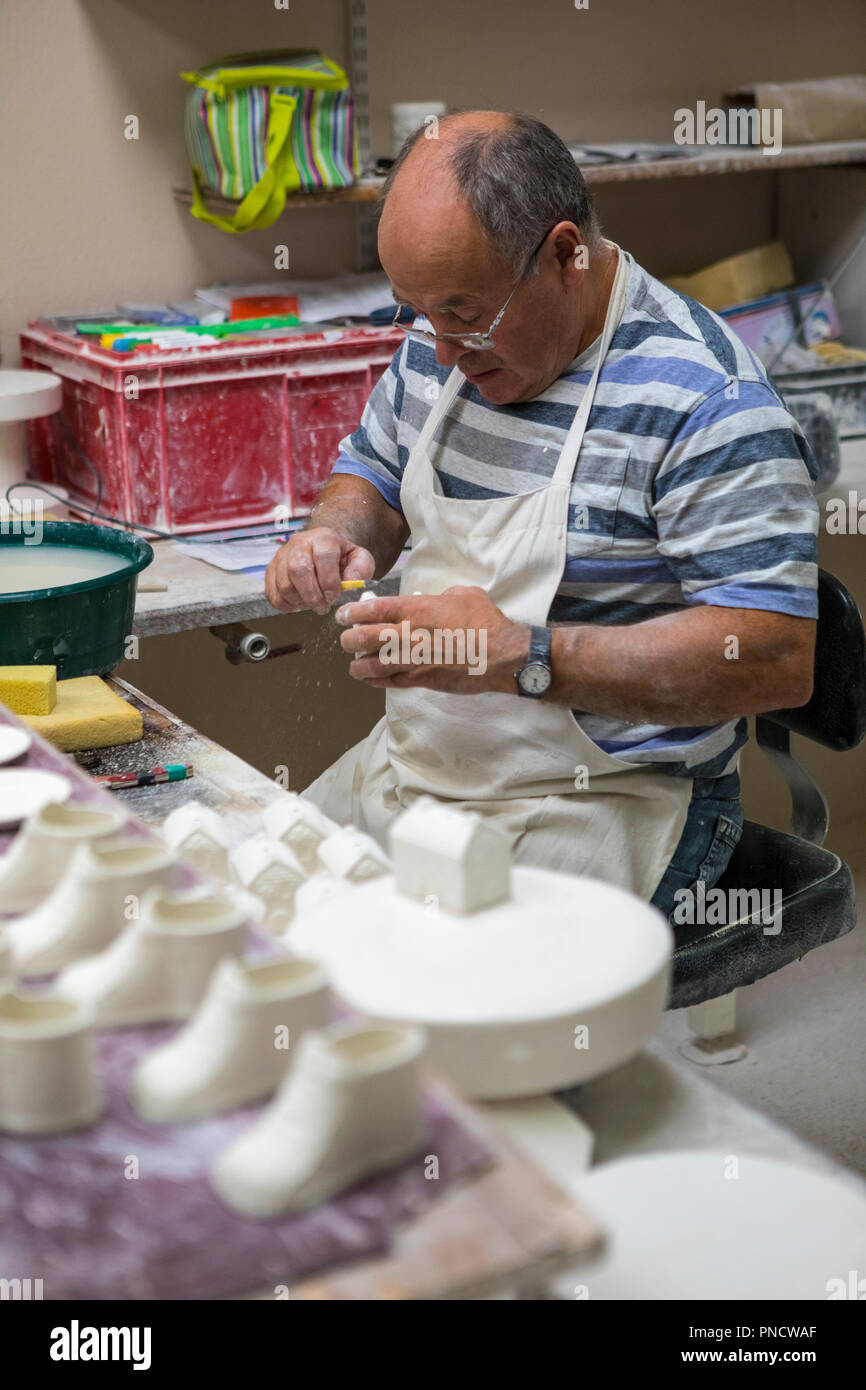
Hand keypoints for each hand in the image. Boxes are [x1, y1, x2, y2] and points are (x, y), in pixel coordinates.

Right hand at [265, 528, 374, 614]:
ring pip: (284, 585)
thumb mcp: (359, 558)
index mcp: (323, 537)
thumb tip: (351, 581)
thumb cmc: (341, 557)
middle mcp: (299, 543)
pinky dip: (285, 605)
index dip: (329, 582)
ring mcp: (282, 556)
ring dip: (300, 602)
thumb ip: (361, 569)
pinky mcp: (271, 569)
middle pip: (298, 570)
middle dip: (312, 596)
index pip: (323, 557)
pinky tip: (299, 603)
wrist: (323, 549)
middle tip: (323, 606)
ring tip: (312, 603)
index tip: (334, 595)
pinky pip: (272, 593)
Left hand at [336, 585, 529, 693]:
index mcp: (417, 609)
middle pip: (364, 638)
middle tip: (346, 639)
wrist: (500, 655)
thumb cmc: (485, 622)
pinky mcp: (421, 680)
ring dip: (358, 665)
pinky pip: (389, 682)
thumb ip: (441, 596)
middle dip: (349, 639)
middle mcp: (409, 635)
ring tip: (354, 664)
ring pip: (371, 665)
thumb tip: (436, 600)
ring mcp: (413, 660)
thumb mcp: (463, 595)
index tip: (344, 615)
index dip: (352, 613)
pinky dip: (375, 680)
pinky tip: (369, 677)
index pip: (372, 610)